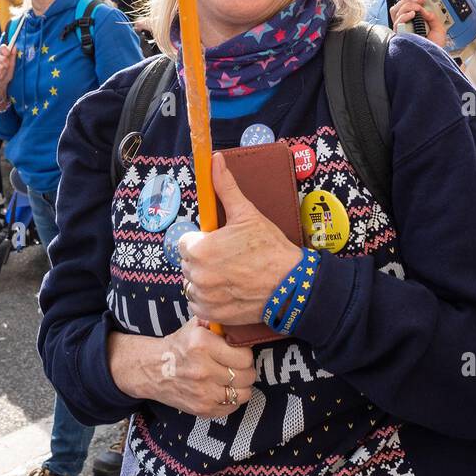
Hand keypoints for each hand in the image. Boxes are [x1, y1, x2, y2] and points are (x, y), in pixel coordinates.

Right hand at [0, 42, 16, 102]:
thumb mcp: (11, 67)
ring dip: (2, 70)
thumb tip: (14, 47)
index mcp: (0, 56)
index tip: (7, 52)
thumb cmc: (5, 76)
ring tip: (2, 74)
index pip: (2, 48)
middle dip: (5, 63)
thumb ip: (12, 57)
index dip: (5, 49)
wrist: (0, 88)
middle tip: (6, 67)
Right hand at [107, 322, 255, 415]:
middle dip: (246, 369)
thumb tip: (242, 326)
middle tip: (238, 365)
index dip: (245, 353)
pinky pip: (232, 407)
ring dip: (242, 386)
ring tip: (233, 378)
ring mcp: (203, 392)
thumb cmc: (178, 346)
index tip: (239, 352)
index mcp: (201, 344)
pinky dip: (233, 399)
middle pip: (246, 375)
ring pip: (243, 393)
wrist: (153, 369)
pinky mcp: (202, 409)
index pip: (244, 355)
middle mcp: (202, 369)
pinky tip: (224, 390)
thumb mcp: (195, 326)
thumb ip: (218, 322)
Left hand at [178, 151, 302, 325]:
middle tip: (229, 257)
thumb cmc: (270, 248)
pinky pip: (198, 305)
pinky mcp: (211, 315)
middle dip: (203, 259)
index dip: (201, 241)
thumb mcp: (247, 213)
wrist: (291, 284)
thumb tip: (215, 160)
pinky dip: (209, 299)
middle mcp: (197, 275)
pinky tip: (228, 289)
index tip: (218, 242)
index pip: (184, 243)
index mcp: (200, 249)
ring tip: (230, 274)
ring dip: (204, 280)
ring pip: (192, 284)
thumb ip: (225, 187)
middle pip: (188, 263)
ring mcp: (204, 297)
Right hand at [390, 0, 448, 48]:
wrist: (436, 57)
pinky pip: (397, 22)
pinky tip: (413, 15)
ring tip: (417, 10)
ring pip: (395, 12)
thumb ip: (431, 16)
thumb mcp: (438, 27)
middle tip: (418, 4)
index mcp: (411, 25)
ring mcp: (402, 31)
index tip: (422, 0)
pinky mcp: (401, 36)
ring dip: (407, 6)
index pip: (404, 9)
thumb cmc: (435, 47)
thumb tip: (423, 10)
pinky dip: (405, 15)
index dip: (411, 1)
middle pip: (397, 8)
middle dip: (407, 2)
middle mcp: (404, 27)